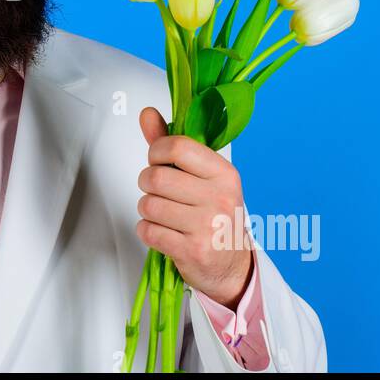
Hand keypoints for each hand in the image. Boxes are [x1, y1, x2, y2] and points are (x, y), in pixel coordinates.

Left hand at [135, 107, 253, 309]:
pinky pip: (149, 231)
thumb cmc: (214, 215)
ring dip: (147, 209)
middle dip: (146, 183)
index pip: (178, 147)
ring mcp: (208, 227)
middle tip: (156, 191)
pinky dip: (147, 231)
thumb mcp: (201, 177)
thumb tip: (147, 114)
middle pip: (156, 178)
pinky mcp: (193, 251)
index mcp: (224, 173)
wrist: (232, 265)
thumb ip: (171, 144)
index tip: (158, 161)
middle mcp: (219, 198)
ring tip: (162, 213)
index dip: (157, 152)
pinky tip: (163, 231)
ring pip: (149, 205)